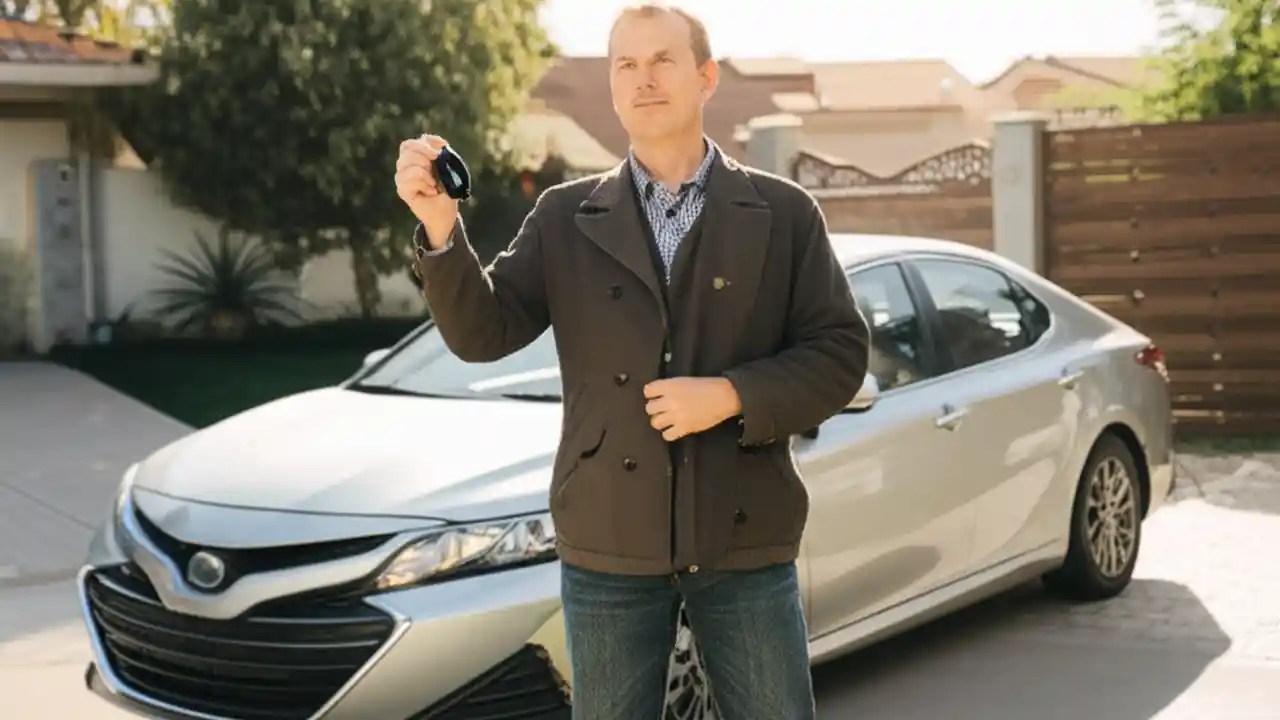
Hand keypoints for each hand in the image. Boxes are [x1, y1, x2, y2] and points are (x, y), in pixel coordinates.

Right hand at [395, 133, 458, 247]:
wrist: (446, 211)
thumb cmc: (447, 188)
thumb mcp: (448, 165)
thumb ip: (440, 150)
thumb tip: (435, 141)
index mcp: (413, 156)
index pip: (409, 145)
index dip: (422, 146)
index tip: (438, 153)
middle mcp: (404, 165)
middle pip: (407, 151)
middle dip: (425, 157)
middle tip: (437, 169)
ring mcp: (401, 178)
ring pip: (407, 165)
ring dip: (425, 173)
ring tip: (434, 183)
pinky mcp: (402, 190)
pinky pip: (408, 181)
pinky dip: (423, 185)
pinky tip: (432, 191)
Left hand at [644, 377, 741, 441]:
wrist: (724, 397)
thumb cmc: (707, 386)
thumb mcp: (684, 381)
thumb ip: (669, 388)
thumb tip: (658, 396)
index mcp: (670, 386)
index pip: (648, 391)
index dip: (651, 394)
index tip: (656, 396)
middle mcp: (670, 401)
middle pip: (649, 408)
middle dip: (655, 408)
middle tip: (663, 409)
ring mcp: (677, 416)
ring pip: (655, 423)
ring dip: (660, 421)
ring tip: (668, 419)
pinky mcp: (684, 428)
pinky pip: (667, 435)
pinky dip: (669, 433)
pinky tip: (674, 428)